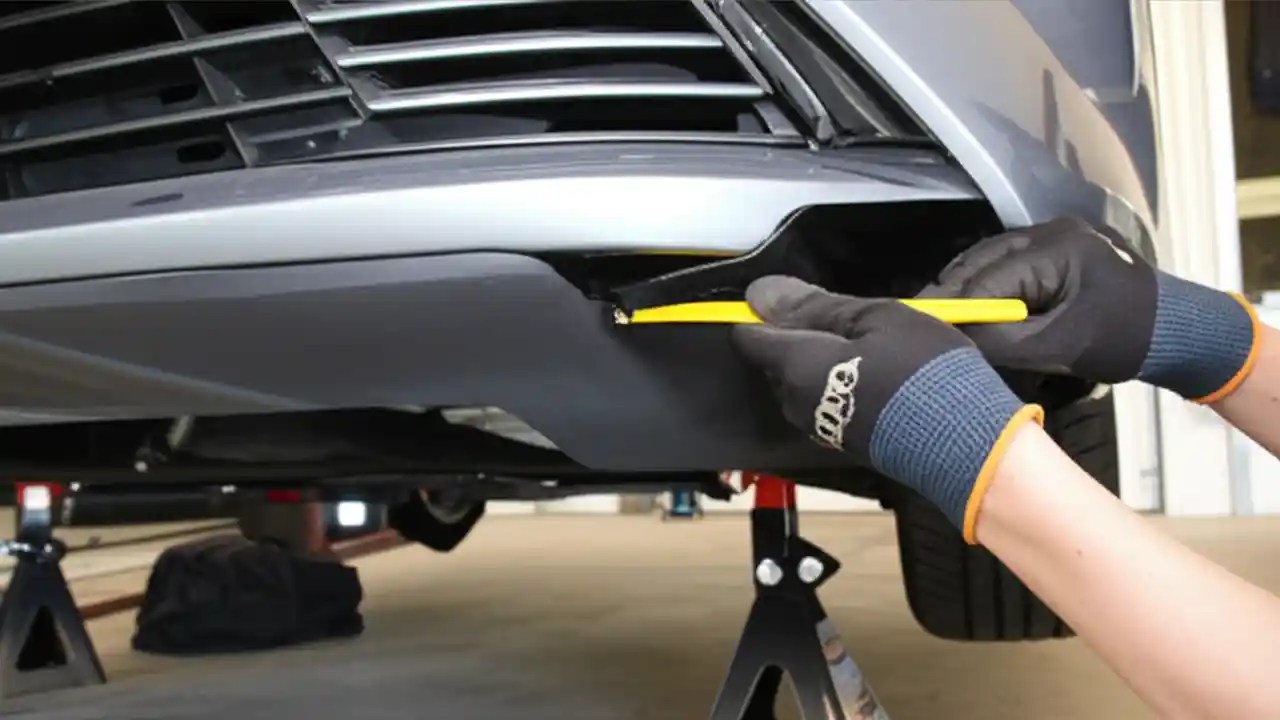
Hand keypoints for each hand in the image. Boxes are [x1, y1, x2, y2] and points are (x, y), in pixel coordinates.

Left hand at [732, 276, 1041, 542]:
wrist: (964, 443)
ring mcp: (815, 426)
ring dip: (825, 359)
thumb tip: (762, 293)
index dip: (764, 310)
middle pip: (775, 357)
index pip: (748, 335)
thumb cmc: (922, 373)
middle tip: (852, 320)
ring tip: (872, 347)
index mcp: (793, 366)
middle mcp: (793, 402)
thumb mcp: (875, 319)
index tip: (798, 297)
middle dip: (800, 334)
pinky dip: (841, 383)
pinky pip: (824, 401)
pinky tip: (879, 375)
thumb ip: (814, 306)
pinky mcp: (839, 441)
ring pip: (801, 379)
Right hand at [923, 217, 1258, 402]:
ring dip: (966, 286)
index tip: (920, 323)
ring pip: (991, 258)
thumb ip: (1004, 341)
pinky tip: (973, 307)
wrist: (1176, 329)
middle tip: (919, 319)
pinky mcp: (1056, 250)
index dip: (951, 303)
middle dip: (951, 290)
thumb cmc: (1125, 339)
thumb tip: (955, 339)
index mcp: (1057, 250)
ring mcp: (1054, 236)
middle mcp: (1051, 232)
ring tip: (940, 316)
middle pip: (982, 259)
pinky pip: (1008, 263)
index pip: (987, 277)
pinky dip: (987, 285)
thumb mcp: (1061, 348)